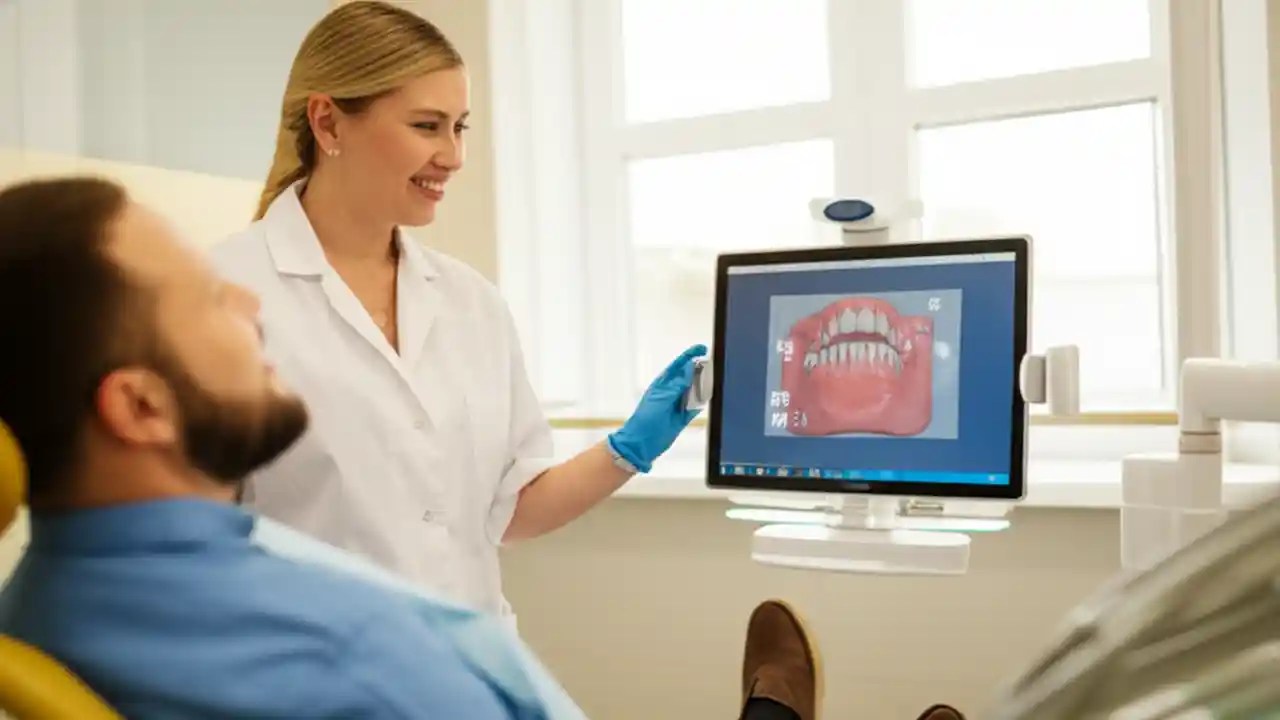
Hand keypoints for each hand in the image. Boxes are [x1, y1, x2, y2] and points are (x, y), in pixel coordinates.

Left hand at [607, 344, 706, 472]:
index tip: (702, 349)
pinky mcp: (682, 417)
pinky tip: (706, 399)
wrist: (642, 443)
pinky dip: (700, 403)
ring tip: (711, 382)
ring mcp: (677, 404)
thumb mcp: (662, 398)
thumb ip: (678, 384)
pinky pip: (695, 407)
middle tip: (711, 367)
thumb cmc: (646, 419)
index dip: (690, 355)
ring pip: (694, 391)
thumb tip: (690, 368)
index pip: (679, 365)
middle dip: (699, 370)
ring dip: (702, 387)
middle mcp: (671, 392)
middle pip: (689, 376)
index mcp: (663, 383)